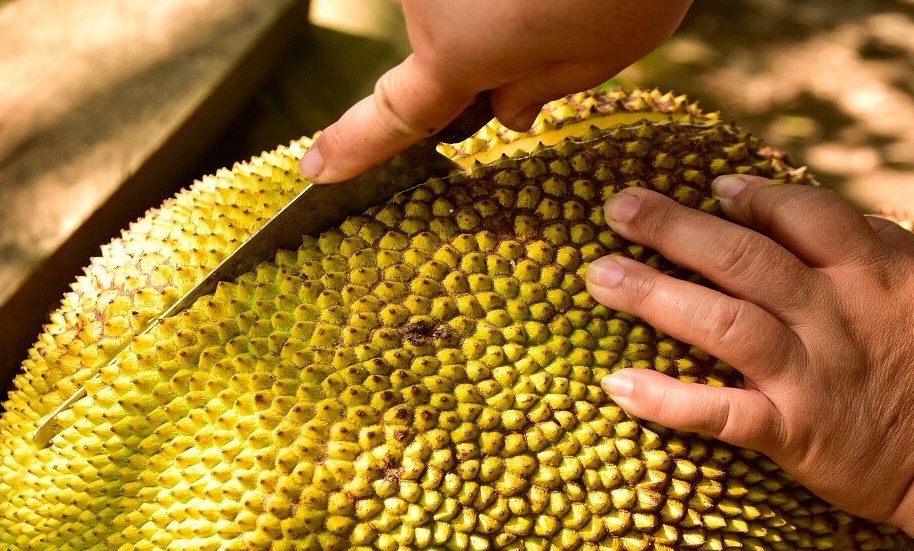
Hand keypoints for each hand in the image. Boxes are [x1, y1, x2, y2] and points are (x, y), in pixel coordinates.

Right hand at [300, 0, 691, 181]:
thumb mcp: (597, 55)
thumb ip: (538, 89)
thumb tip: (504, 109)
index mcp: (454, 53)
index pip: (393, 115)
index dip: (351, 147)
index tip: (315, 170)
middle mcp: (423, 2)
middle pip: (443, 44)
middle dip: (492, 48)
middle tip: (560, 24)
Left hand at [584, 175, 913, 533]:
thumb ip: (873, 243)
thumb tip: (818, 209)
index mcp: (870, 273)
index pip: (804, 216)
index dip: (754, 198)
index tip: (713, 189)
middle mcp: (832, 316)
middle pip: (744, 260)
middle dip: (675, 229)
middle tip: (617, 207)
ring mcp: (809, 375)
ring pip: (723, 325)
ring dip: (654, 298)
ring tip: (599, 277)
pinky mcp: (793, 432)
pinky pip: (722, 414)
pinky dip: (668, 400)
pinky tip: (618, 383)